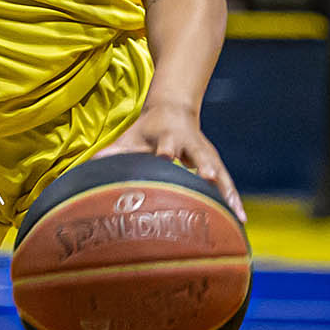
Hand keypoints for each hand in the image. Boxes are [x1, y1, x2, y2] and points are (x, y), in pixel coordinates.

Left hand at [96, 98, 244, 218]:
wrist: (174, 110)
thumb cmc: (148, 129)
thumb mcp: (131, 136)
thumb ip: (113, 152)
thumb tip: (90, 164)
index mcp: (169, 137)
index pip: (167, 145)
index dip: (167, 152)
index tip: (166, 159)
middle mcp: (192, 144)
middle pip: (200, 157)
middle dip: (204, 168)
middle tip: (209, 179)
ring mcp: (207, 154)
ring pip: (220, 173)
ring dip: (226, 192)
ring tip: (234, 214)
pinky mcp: (216, 163)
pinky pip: (227, 183)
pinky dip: (233, 200)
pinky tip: (240, 220)